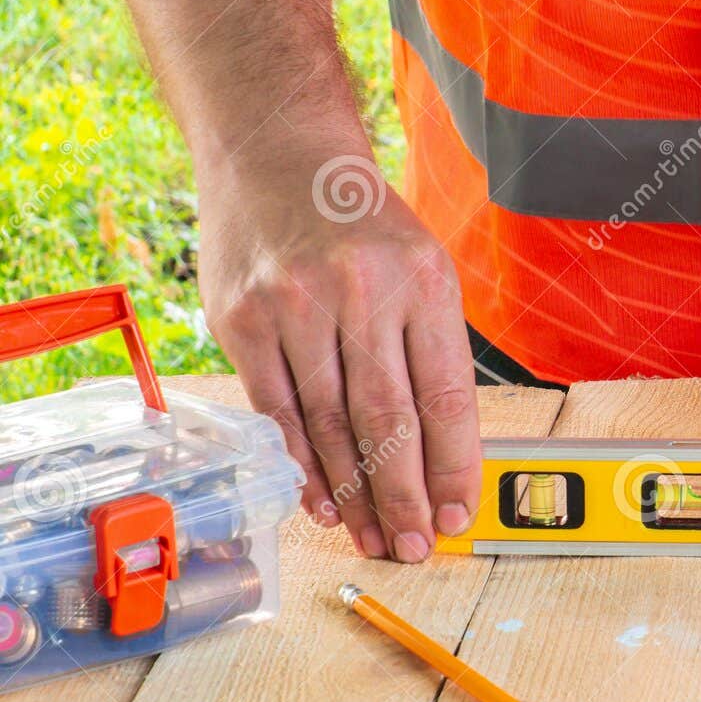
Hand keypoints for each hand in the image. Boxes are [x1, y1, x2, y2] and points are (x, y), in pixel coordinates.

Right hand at [199, 151, 479, 561]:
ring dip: (353, 494)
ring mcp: (296, 305)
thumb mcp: (423, 268)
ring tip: (372, 536)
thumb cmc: (363, 225)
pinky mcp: (242, 319)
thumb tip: (445, 453)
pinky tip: (320, 499)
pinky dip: (301, 462)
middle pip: (388, 421)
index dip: (453, 468)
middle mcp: (362, 293)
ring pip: (331, 425)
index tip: (458, 515)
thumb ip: (433, 352)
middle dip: (405, 497)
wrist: (278, 155)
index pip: (446, 398)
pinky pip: (278, 410)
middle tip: (414, 546)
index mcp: (424, 281)